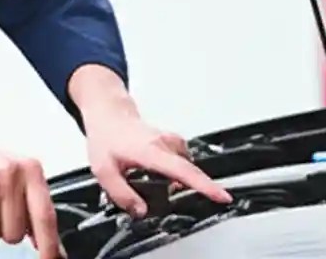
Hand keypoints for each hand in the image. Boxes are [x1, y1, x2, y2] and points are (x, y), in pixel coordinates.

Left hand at [82, 104, 231, 216]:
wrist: (108, 115)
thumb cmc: (106, 137)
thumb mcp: (104, 171)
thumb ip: (122, 195)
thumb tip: (140, 211)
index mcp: (150, 151)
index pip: (183, 170)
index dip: (204, 185)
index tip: (222, 195)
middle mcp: (164, 143)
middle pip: (189, 170)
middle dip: (194, 187)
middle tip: (179, 198)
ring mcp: (170, 140)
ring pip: (185, 165)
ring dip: (180, 179)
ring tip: (161, 187)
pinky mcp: (171, 141)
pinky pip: (182, 159)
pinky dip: (178, 171)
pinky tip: (162, 176)